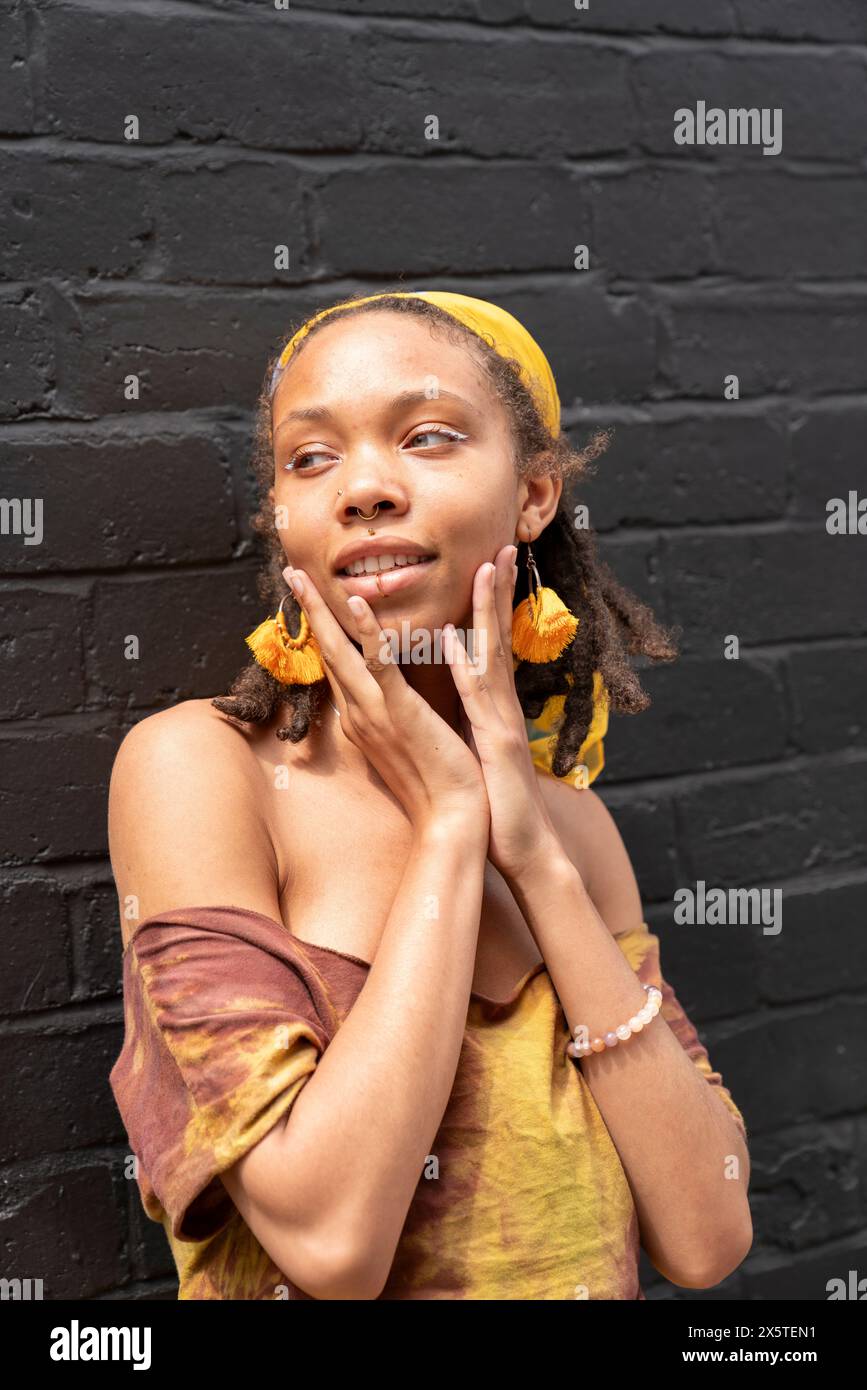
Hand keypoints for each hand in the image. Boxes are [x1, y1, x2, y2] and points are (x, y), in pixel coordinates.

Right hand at [282, 566, 489, 834]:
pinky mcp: (400, 713)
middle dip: (309, 610)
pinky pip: (379, 666)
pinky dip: (367, 633)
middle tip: (290, 571)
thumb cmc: (436, 782)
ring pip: (342, 652)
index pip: (337, 663)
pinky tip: (354, 604)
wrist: (453, 817)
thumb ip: (393, 714)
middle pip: (327, 651)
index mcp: (364, 716)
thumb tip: (387, 698)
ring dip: (322, 611)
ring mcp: (377, 712)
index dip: (322, 628)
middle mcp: (360, 712)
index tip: (309, 597)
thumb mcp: (406, 741)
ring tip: (301, 577)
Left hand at [444, 544, 564, 881]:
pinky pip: (477, 699)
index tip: (488, 565)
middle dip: (498, 590)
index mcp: (492, 706)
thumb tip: (463, 694)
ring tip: (491, 567)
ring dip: (491, 609)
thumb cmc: (496, 802)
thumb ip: (475, 719)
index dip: (489, 606)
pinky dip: (467, 666)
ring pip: (494, 654)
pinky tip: (456, 639)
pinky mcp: (496, 743)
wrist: (521, 846)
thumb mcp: (481, 750)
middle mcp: (500, 705)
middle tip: (502, 545)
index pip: (489, 645)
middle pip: (498, 636)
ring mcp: (502, 720)